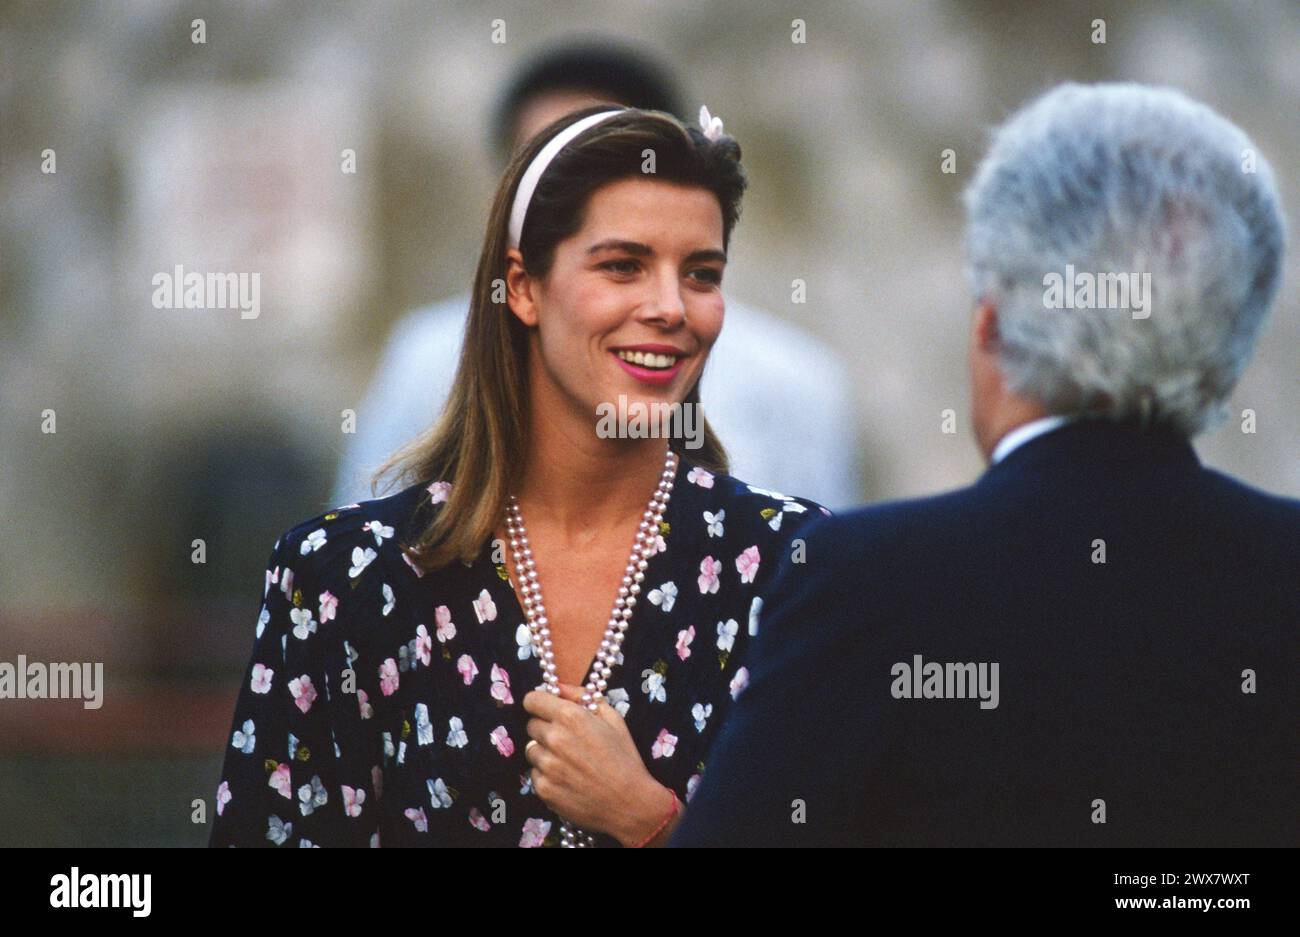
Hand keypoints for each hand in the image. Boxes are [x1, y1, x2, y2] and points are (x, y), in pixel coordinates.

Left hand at [523, 682, 676, 845]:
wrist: (630, 803)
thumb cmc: (625, 758)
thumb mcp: (613, 719)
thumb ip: (583, 697)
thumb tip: (559, 687)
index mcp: (570, 717)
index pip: (532, 700)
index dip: (539, 704)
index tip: (546, 710)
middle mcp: (554, 738)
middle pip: (532, 725)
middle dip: (545, 728)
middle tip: (566, 740)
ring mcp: (546, 765)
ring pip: (532, 750)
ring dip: (545, 753)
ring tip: (568, 762)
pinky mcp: (543, 789)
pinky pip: (535, 774)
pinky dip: (547, 775)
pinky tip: (568, 779)